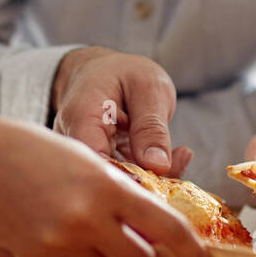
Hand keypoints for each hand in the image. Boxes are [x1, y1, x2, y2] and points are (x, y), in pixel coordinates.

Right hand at [0, 112, 214, 256]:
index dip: (193, 254)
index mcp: (107, 185)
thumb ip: (116, 187)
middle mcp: (88, 218)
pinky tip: (53, 224)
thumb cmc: (27, 147)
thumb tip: (145, 216)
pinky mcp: (37, 256)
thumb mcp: (83, 157)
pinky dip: (74, 252)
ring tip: (91, 229)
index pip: (166, 228)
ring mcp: (60, 241)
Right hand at [50, 46, 191, 176]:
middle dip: (146, 181)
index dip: (128, 178)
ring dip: (153, 178)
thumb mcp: (147, 88)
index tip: (161, 174)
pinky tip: (176, 156)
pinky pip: (124, 180)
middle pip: (104, 178)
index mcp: (80, 118)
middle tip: (179, 162)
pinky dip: (151, 174)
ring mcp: (83, 159)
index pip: (95, 162)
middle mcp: (74, 144)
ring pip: (116, 184)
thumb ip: (151, 126)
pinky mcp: (98, 169)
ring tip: (181, 155)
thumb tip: (159, 166)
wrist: (102, 72)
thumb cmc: (123, 73)